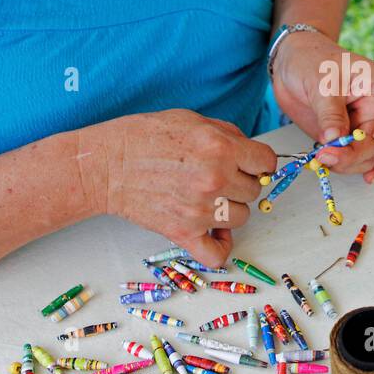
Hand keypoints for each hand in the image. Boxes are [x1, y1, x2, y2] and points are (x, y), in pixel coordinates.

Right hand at [76, 109, 277, 267]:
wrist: (107, 164)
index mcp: (221, 148)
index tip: (249, 163)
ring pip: (241, 217)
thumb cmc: (144, 137)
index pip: (266, 162)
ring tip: (209, 198)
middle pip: (255, 190)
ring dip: (230, 208)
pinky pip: (218, 253)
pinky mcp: (183, 232)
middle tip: (218, 176)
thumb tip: (253, 154)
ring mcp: (200, 209)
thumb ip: (229, 135)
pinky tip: (214, 231)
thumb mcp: (193, 120)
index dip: (258, 161)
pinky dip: (221, 245)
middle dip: (241, 182)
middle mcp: (215, 179)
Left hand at [269, 29, 373, 181]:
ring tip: (322, 158)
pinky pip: (352, 158)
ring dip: (347, 163)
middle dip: (355, 153)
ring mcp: (358, 126)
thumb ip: (330, 112)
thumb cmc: (312, 59)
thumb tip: (334, 140)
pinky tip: (341, 171)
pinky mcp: (341, 138)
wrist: (290, 62)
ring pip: (365, 156)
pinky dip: (347, 167)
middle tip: (326, 154)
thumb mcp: (322, 81)